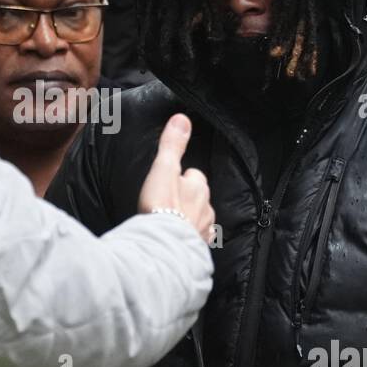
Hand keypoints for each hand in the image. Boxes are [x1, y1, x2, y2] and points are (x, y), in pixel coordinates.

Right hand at [138, 114, 214, 241]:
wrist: (162, 246)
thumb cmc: (161, 207)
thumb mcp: (163, 169)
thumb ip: (173, 145)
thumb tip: (182, 118)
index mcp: (198, 187)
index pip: (194, 175)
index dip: (181, 176)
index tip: (170, 181)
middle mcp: (205, 207)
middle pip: (198, 197)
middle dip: (187, 197)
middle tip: (169, 200)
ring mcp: (203, 229)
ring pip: (199, 217)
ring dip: (189, 217)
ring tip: (172, 220)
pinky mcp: (197, 247)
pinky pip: (197, 239)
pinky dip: (190, 237)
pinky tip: (179, 239)